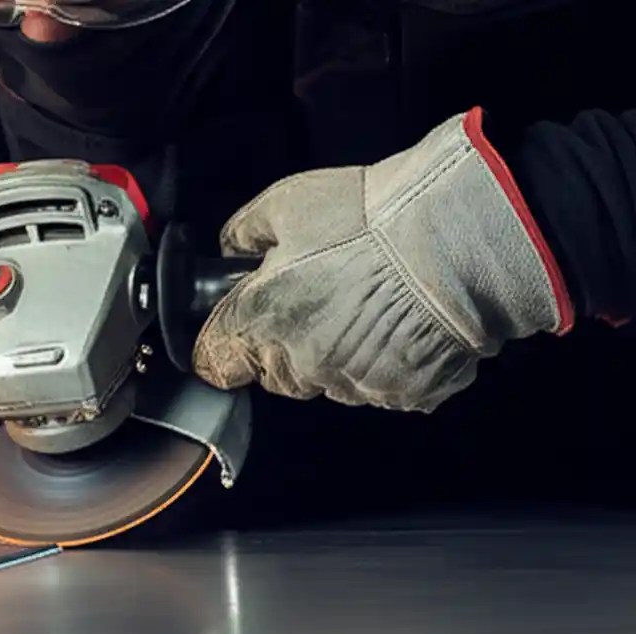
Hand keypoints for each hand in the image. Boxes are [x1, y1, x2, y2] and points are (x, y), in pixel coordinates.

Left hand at [194, 108, 573, 411]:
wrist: (454, 235)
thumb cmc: (369, 217)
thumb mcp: (285, 204)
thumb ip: (243, 233)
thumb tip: (230, 249)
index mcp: (262, 321)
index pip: (216, 363)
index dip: (221, 347)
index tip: (233, 333)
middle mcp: (302, 363)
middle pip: (274, 375)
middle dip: (283, 346)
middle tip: (315, 301)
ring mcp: (356, 385)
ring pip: (328, 383)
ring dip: (335, 357)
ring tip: (366, 306)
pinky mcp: (406, 394)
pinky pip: (384, 388)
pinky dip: (388, 364)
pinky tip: (403, 324)